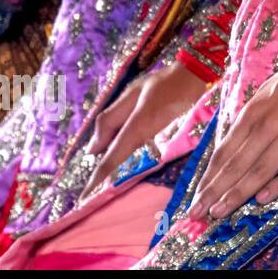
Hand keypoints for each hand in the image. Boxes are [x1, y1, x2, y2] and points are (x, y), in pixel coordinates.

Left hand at [82, 60, 206, 198]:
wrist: (193, 80)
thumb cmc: (162, 83)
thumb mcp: (132, 93)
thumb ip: (110, 119)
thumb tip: (93, 149)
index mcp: (136, 127)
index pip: (112, 159)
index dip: (97, 179)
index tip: (83, 198)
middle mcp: (142, 138)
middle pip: (114, 157)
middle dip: (100, 171)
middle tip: (86, 184)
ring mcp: (148, 138)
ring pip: (120, 150)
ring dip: (108, 154)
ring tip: (100, 154)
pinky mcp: (152, 135)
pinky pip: (128, 143)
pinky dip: (117, 144)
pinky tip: (115, 136)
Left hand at [191, 57, 277, 219]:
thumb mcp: (268, 91)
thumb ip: (251, 118)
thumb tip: (233, 143)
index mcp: (254, 113)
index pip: (225, 152)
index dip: (209, 177)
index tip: (196, 196)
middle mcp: (269, 126)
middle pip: (237, 165)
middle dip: (214, 192)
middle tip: (197, 213)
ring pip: (260, 171)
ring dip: (238, 194)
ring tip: (220, 213)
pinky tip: (262, 199)